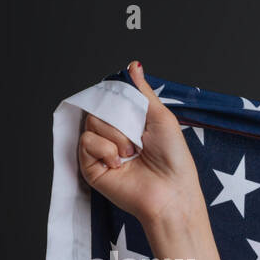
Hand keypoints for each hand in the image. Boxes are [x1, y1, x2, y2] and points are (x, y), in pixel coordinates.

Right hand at [76, 61, 204, 228]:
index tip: (135, 112)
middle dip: (121, 121)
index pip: (110, 97)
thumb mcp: (161, 117)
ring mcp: (101, 150)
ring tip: (133, 155)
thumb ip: (142, 92)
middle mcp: (114, 134)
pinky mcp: (91, 165)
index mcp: (130, 122)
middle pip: (99, 107)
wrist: (171, 192)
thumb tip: (133, 66)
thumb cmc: (174, 160)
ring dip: (116, 137)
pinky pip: (86, 140)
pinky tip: (119, 164)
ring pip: (92, 122)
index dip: (119, 100)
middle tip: (140, 139)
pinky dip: (105, 149)